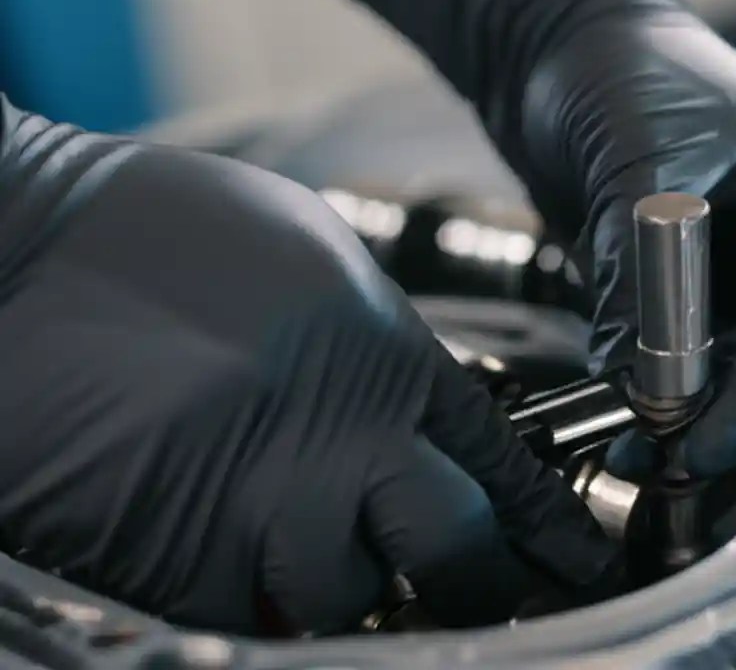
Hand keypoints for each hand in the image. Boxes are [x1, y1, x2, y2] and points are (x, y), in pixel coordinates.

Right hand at [0, 99, 616, 634]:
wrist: (17, 246)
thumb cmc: (155, 231)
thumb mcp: (315, 258)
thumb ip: (384, 343)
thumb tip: (423, 404)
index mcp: (386, 362)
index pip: (502, 469)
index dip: (546, 526)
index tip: (572, 559)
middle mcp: (337, 444)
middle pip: (453, 556)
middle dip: (472, 579)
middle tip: (468, 582)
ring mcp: (257, 509)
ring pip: (346, 599)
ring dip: (342, 580)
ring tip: (307, 532)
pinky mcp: (172, 560)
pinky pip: (247, 611)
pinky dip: (255, 591)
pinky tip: (237, 542)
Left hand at [521, 21, 735, 478]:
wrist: (567, 51)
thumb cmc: (625, 71)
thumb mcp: (636, 161)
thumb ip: (641, 272)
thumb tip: (635, 380)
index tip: (704, 442)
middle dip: (735, 410)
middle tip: (672, 456)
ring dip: (700, 406)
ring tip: (642, 442)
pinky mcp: (717, 287)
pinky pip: (706, 355)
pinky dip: (669, 383)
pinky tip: (630, 404)